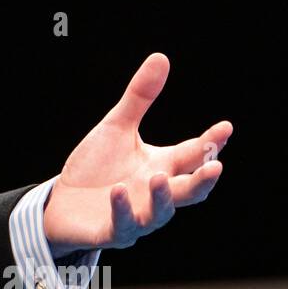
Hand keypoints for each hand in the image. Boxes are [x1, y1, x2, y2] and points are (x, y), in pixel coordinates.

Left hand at [42, 53, 230, 255]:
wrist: (62, 201)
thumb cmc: (96, 167)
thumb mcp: (117, 127)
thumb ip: (140, 98)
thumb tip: (161, 57)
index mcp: (162, 166)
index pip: (193, 154)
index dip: (211, 143)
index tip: (225, 127)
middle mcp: (154, 193)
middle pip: (188, 191)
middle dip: (203, 181)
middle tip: (216, 167)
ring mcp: (136, 216)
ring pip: (160, 213)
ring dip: (163, 198)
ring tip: (159, 177)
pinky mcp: (111, 231)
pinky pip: (122, 226)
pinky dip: (123, 210)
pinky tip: (119, 191)